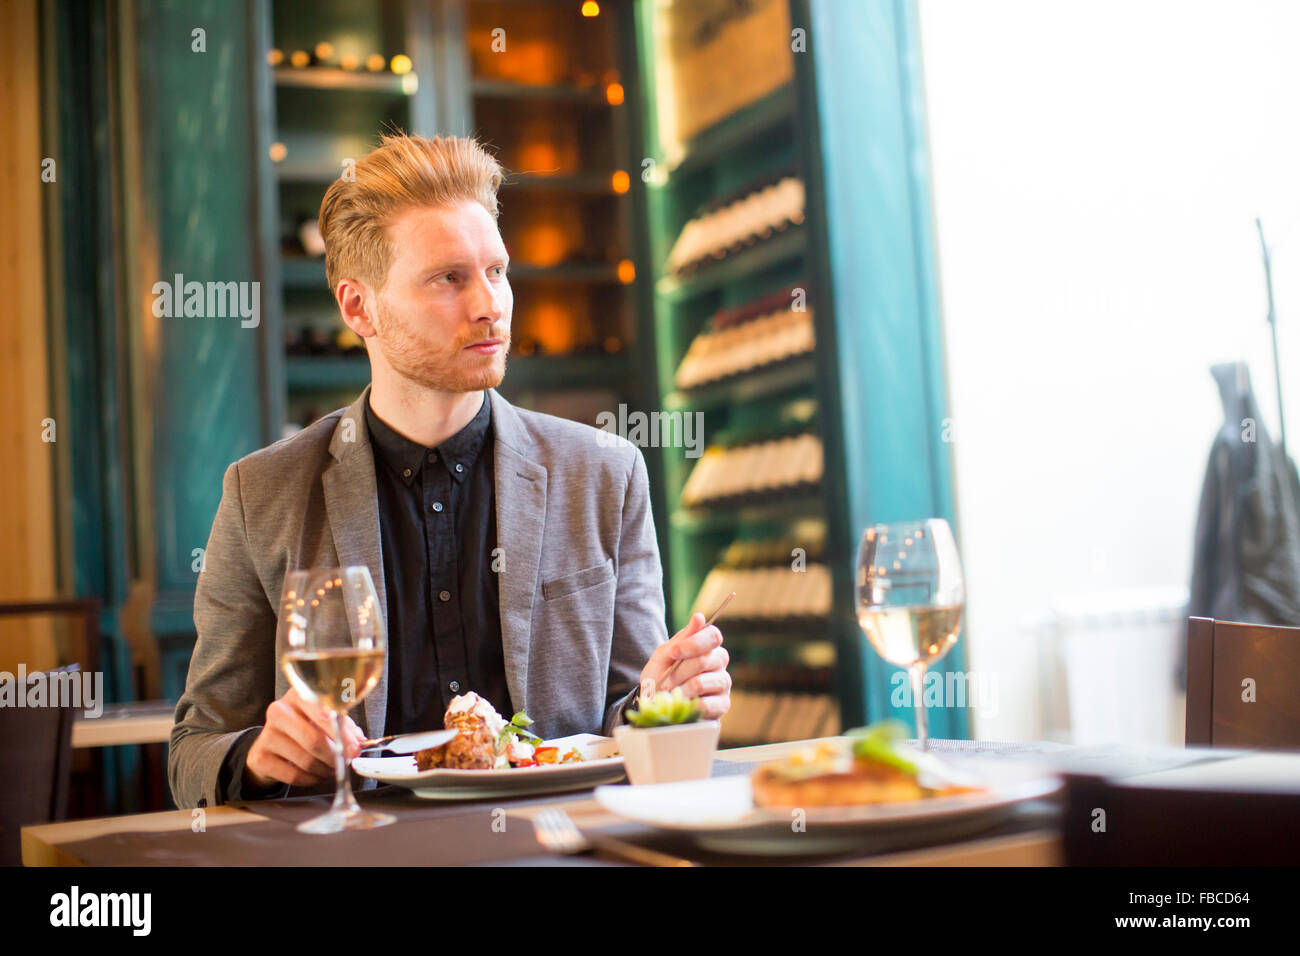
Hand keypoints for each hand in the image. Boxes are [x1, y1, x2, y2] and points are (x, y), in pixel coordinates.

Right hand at [245, 687, 364, 789]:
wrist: (273, 743)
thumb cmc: (305, 726)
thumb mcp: (325, 719)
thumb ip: (344, 726)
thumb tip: (359, 742)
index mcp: (299, 695)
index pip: (323, 713)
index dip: (343, 734)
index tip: (355, 748)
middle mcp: (279, 711)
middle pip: (314, 740)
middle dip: (335, 756)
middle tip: (346, 762)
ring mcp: (266, 734)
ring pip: (306, 760)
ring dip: (325, 769)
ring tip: (330, 768)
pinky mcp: (259, 757)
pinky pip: (293, 776)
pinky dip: (310, 779)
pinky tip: (314, 774)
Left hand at [638, 612, 731, 719]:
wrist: (657, 705)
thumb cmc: (661, 676)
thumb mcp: (664, 655)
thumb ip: (682, 638)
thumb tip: (700, 616)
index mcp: (708, 645)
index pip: (713, 635)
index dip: (693, 644)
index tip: (673, 653)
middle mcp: (720, 662)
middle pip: (703, 661)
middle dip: (677, 672)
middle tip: (664, 682)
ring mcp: (724, 684)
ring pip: (700, 683)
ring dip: (678, 690)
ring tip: (670, 694)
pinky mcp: (723, 705)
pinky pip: (704, 704)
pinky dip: (686, 705)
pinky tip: (681, 705)